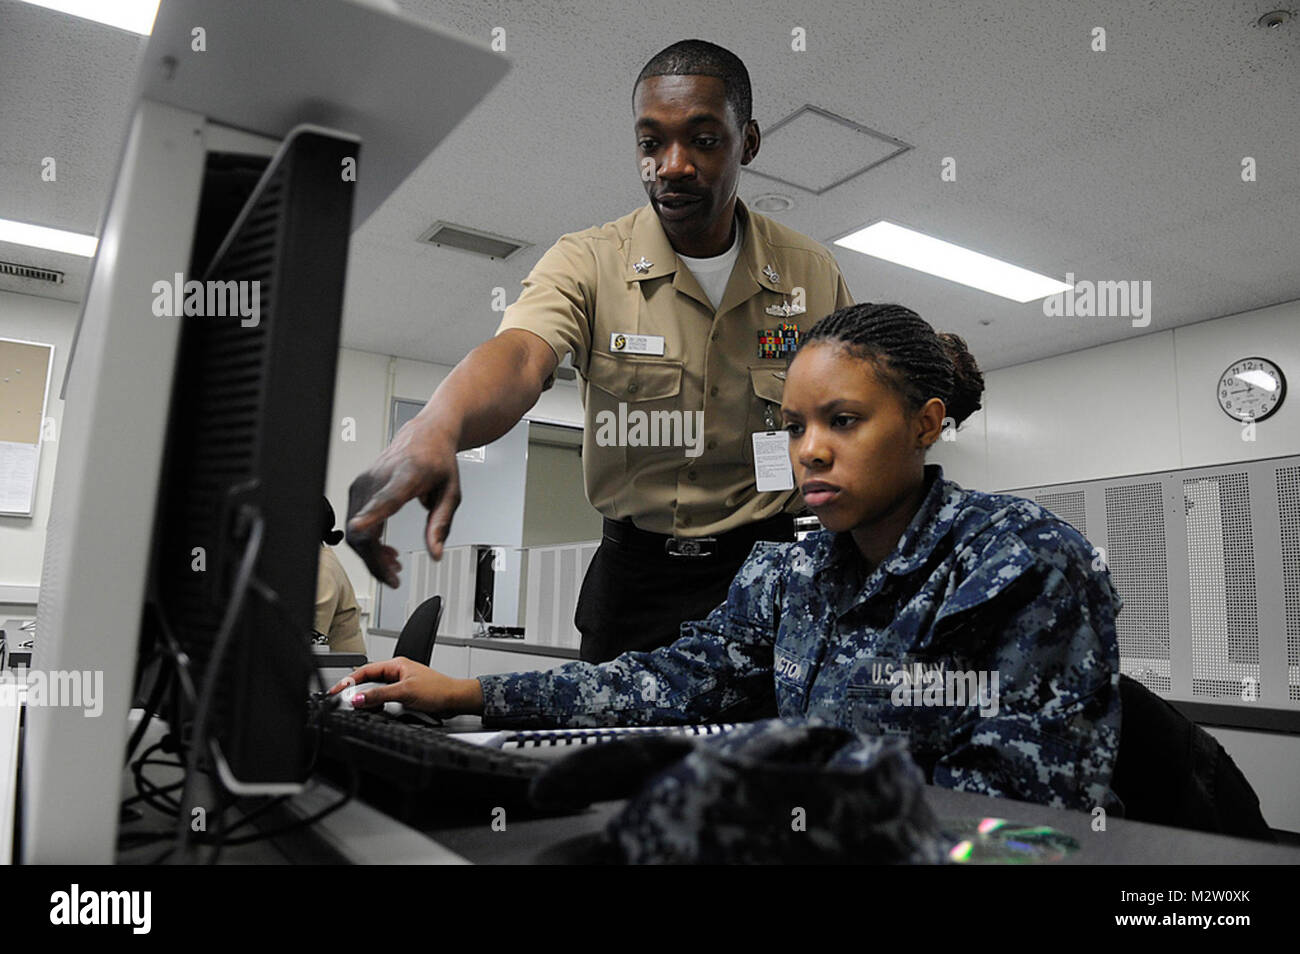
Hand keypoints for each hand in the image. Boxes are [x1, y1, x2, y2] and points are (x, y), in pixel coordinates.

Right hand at [328, 658, 483, 714]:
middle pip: (369, 681)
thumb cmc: (438, 690)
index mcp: (396, 664)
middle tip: (347, 702)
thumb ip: (379, 695)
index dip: (349, 681)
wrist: (456, 700)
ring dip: (369, 699)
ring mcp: (401, 684)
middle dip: (358, 691)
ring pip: (376, 691)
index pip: (365, 670)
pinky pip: (385, 699)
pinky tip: (377, 710)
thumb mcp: (404, 693)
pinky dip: (378, 705)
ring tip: (362, 706)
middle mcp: (397, 672)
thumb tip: (358, 698)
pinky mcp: (405, 695)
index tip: (337, 690)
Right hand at [345, 419, 462, 585]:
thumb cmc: (438, 460)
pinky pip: (355, 524)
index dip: (372, 514)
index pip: (386, 497)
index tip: (360, 526)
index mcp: (407, 475)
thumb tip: (435, 553)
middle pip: (365, 526)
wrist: (426, 436)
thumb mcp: (451, 492)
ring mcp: (364, 483)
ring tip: (393, 566)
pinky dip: (368, 543)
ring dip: (371, 555)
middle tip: (394, 577)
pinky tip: (385, 551)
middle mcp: (379, 478)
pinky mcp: (358, 488)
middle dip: (375, 560)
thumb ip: (441, 523)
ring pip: (355, 531)